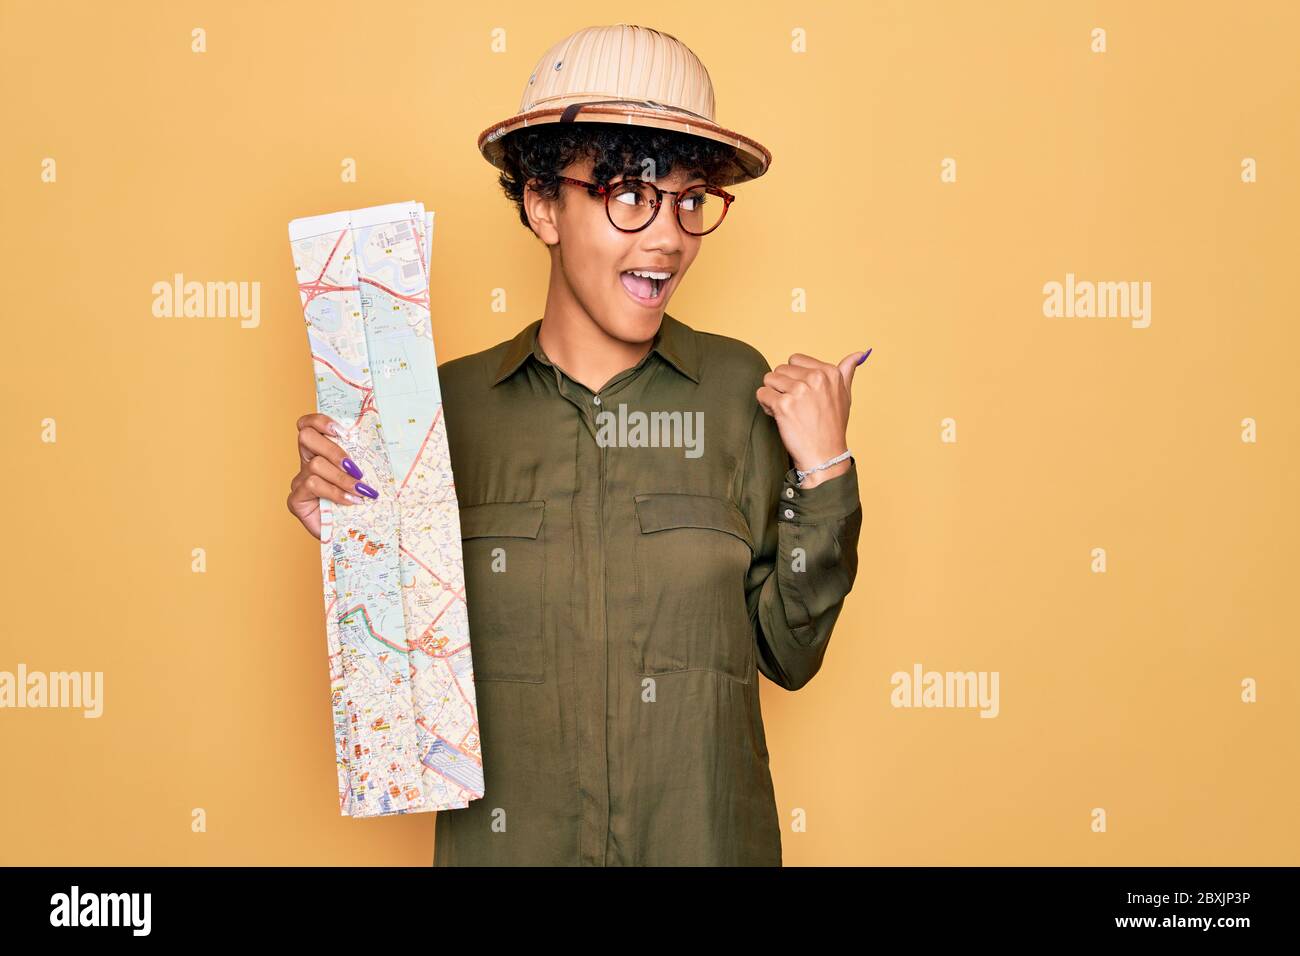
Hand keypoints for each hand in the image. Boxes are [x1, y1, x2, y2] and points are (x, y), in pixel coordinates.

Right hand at [286, 413, 377, 539]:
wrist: (352, 534)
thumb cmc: (360, 502)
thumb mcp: (363, 475)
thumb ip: (363, 458)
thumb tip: (384, 438)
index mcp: (320, 451)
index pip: (309, 424)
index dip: (321, 421)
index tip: (344, 431)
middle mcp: (306, 463)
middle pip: (306, 437)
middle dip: (334, 450)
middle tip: (356, 468)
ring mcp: (298, 481)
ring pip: (315, 465)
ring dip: (343, 478)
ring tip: (362, 491)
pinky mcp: (296, 500)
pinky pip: (313, 486)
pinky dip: (336, 492)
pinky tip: (351, 501)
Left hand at [755, 349, 868, 487]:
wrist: (824, 456)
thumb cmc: (832, 427)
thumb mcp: (845, 395)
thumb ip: (846, 371)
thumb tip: (858, 354)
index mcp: (830, 373)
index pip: (795, 360)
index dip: (794, 377)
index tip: (802, 393)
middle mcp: (816, 378)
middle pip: (780, 369)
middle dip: (782, 385)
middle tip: (794, 405)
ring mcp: (799, 391)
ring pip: (769, 379)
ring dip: (773, 394)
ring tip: (786, 410)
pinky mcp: (784, 405)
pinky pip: (762, 394)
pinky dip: (766, 405)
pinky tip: (779, 417)